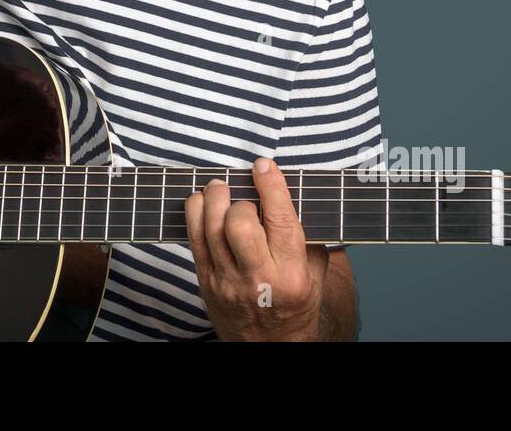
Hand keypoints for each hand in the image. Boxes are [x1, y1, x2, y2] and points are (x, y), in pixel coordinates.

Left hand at [184, 157, 329, 340]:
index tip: (264, 165)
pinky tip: (203, 202)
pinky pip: (193, 238)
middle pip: (239, 225)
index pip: (280, 221)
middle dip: (240, 200)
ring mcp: (227, 281)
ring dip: (213, 198)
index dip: (270, 186)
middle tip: (243, 194)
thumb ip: (311, 237)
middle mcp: (258, 277)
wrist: (271, 346)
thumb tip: (298, 194)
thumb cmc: (296, 304)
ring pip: (211, 228)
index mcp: (291, 274)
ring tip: (220, 188)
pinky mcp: (206, 281)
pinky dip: (195, 212)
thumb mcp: (317, 275)